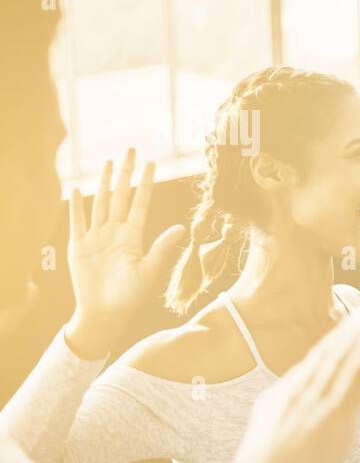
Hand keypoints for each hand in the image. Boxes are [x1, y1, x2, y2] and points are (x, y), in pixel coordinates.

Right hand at [66, 149, 186, 357]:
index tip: (151, 163)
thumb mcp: (149, 270)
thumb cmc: (130, 295)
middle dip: (125, 173)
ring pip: (101, 203)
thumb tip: (181, 228)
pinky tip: (77, 189)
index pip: (140, 202)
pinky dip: (76, 205)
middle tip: (130, 150)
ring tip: (108, 163)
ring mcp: (96, 237)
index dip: (145, 183)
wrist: (104, 312)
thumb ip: (163, 248)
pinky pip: (77, 221)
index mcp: (133, 236)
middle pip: (120, 196)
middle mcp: (115, 232)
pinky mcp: (78, 245)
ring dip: (104, 183)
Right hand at [223, 309, 359, 462]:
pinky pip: (354, 377)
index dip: (329, 344)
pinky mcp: (334, 415)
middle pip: (326, 355)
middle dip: (346, 331)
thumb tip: (289, 420)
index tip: (342, 329)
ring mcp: (316, 402)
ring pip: (342, 360)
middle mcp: (297, 393)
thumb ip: (280, 425)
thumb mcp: (264, 442)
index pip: (310, 365)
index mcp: (279, 399)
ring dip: (358, 335)